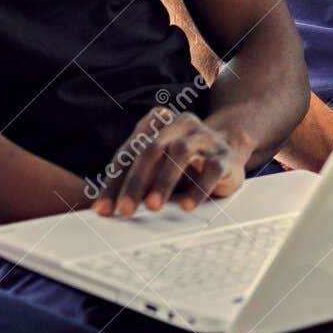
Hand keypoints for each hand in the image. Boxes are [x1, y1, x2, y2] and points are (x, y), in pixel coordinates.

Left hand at [90, 108, 249, 216]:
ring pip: (180, 153)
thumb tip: (103, 208)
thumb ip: (132, 181)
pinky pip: (211, 169)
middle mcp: (179, 124)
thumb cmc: (182, 162)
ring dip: (164, 181)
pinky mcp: (224, 154)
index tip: (103, 209)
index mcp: (158, 122)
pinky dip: (197, 189)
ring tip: (153, 206)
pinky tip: (186, 206)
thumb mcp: (156, 167)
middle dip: (136, 181)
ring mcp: (204, 136)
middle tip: (125, 209)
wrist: (228, 151)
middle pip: (151, 149)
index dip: (114, 181)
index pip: (130, 152)